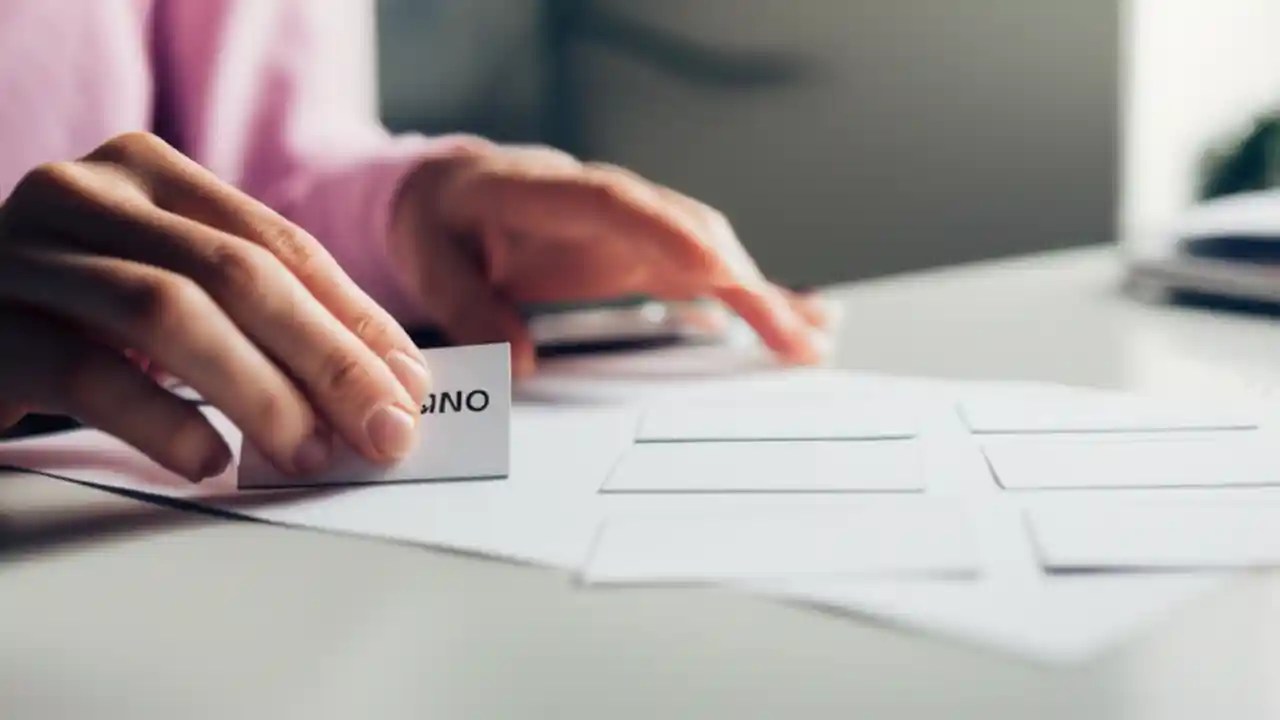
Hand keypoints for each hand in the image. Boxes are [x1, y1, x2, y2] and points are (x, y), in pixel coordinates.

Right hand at [0, 132, 428, 480]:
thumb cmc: (72, 320)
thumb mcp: (167, 295)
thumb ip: (255, 317)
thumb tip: (380, 385)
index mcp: (145, 171)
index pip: (278, 243)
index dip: (354, 318)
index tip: (410, 385)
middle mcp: (85, 194)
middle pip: (236, 271)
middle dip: (328, 357)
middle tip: (384, 429)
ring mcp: (26, 254)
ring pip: (169, 312)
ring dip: (259, 391)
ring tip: (310, 452)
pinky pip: (85, 370)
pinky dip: (162, 420)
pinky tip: (208, 459)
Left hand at [388, 138, 831, 375]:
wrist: (456, 196)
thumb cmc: (442, 223)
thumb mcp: (428, 259)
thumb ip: (468, 306)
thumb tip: (517, 365)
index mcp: (542, 190)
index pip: (612, 202)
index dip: (665, 230)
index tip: (712, 265)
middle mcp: (604, 203)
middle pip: (681, 226)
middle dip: (736, 276)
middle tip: (781, 329)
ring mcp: (632, 227)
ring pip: (708, 249)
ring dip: (761, 293)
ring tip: (811, 338)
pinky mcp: (647, 253)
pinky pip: (707, 272)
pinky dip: (751, 299)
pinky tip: (798, 326)